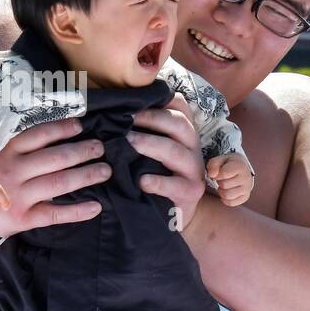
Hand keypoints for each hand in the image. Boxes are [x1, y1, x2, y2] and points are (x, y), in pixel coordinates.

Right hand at [0, 118, 110, 237]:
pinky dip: (78, 210)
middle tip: (100, 148)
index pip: (37, 136)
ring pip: (58, 183)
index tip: (79, 126)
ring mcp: (18, 196)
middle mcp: (13, 172)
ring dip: (86, 175)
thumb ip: (24, 154)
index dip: (59, 129)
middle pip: (54, 158)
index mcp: (8, 154)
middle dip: (81, 151)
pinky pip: (55, 214)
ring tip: (105, 171)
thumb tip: (61, 141)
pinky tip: (96, 207)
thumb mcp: (0, 161)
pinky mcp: (23, 219)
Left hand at [128, 93, 206, 229]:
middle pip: (179, 124)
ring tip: (128, 143)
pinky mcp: (190, 192)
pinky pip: (176, 185)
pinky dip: (158, 182)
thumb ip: (146, 130)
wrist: (176, 210)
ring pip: (176, 151)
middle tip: (125, 119)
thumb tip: (116, 110)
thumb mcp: (156, 149)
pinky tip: (142, 181)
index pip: (181, 106)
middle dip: (151, 118)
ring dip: (150, 144)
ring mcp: (193, 170)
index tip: (135, 101)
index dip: (161, 100)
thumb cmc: (160, 173)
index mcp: (185, 133)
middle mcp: (193, 147)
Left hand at [206, 152, 253, 207]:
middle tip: (221, 179)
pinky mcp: (245, 197)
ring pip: (227, 195)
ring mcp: (247, 188)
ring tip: (223, 185)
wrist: (241, 168)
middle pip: (224, 185)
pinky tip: (226, 191)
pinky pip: (231, 203)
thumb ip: (213, 164)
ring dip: (222, 191)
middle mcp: (246, 178)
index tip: (218, 172)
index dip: (217, 174)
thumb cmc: (228, 164)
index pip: (223, 174)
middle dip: (219, 182)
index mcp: (241, 166)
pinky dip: (225, 199)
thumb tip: (212, 175)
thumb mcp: (220, 159)